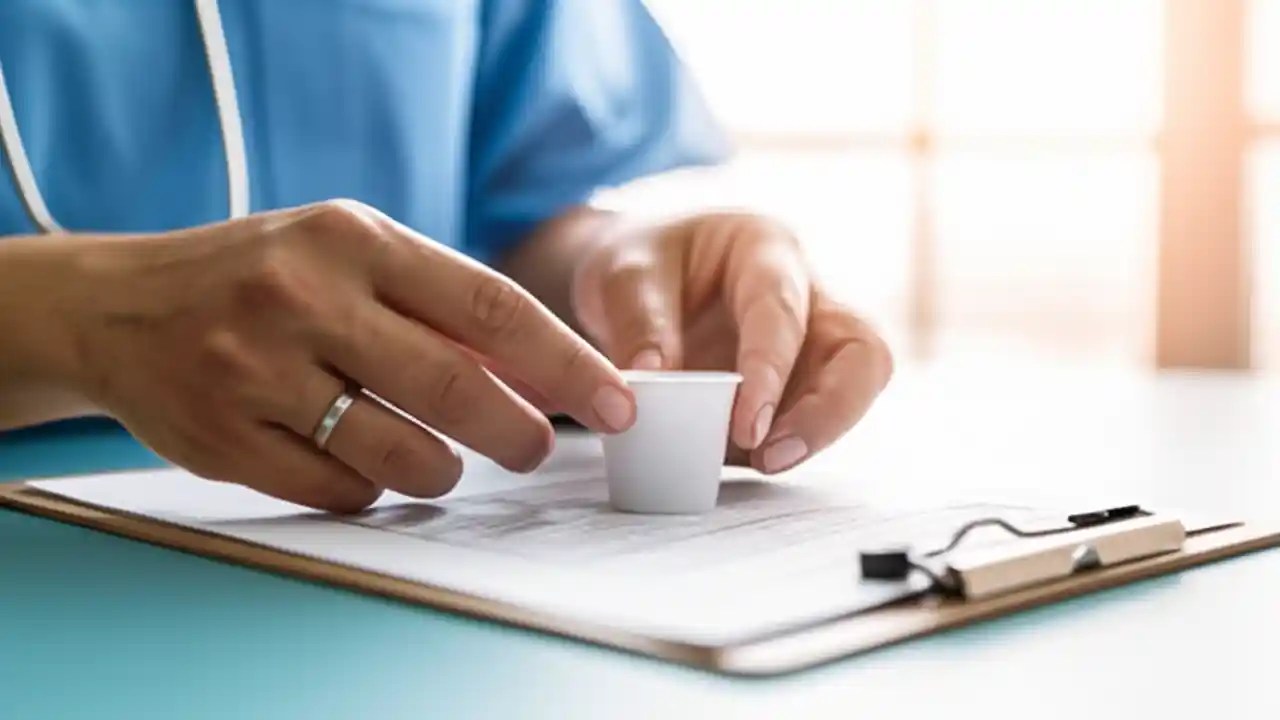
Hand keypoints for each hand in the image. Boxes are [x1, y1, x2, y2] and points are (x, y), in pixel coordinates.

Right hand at [39, 200, 634, 510]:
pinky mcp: (226, 441)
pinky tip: (360, 457)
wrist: (117, 305)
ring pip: (403, 455)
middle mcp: (305, 299)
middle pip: (455, 390)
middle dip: (519, 433)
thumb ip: (436, 302)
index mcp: (354, 238)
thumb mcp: (346, 250)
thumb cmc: (262, 274)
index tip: (616, 401)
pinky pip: (342, 489)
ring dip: (445, 470)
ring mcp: (258, 372)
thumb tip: (546, 373)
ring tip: (443, 456)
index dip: (567, 363)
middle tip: (538, 447)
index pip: (491, 306)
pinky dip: (373, 487)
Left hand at [572, 212, 892, 472]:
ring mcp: (809, 343)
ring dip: (809, 437)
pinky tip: (730, 458)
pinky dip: (775, 447)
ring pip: (850, 392)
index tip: (747, 426)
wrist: (636, 274)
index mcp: (764, 249)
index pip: (783, 313)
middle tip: (772, 457)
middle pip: (862, 352)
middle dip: (829, 413)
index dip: (771, 372)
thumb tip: (652, 384)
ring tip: (751, 463)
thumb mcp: (622, 271)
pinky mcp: (795, 387)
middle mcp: (805, 293)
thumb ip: (639, 322)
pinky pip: (805, 422)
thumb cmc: (641, 260)